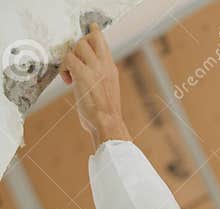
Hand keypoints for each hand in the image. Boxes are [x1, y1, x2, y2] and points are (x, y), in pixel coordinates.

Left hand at [60, 23, 130, 147]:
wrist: (108, 123)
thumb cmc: (105, 113)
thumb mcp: (107, 89)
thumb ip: (98, 76)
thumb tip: (82, 73)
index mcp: (110, 68)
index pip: (101, 41)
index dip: (93, 33)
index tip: (88, 29)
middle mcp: (104, 65)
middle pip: (87, 39)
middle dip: (75, 47)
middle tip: (72, 63)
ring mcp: (95, 69)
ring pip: (77, 45)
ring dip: (69, 58)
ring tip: (70, 75)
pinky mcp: (84, 74)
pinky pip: (68, 59)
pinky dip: (64, 69)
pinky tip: (68, 82)